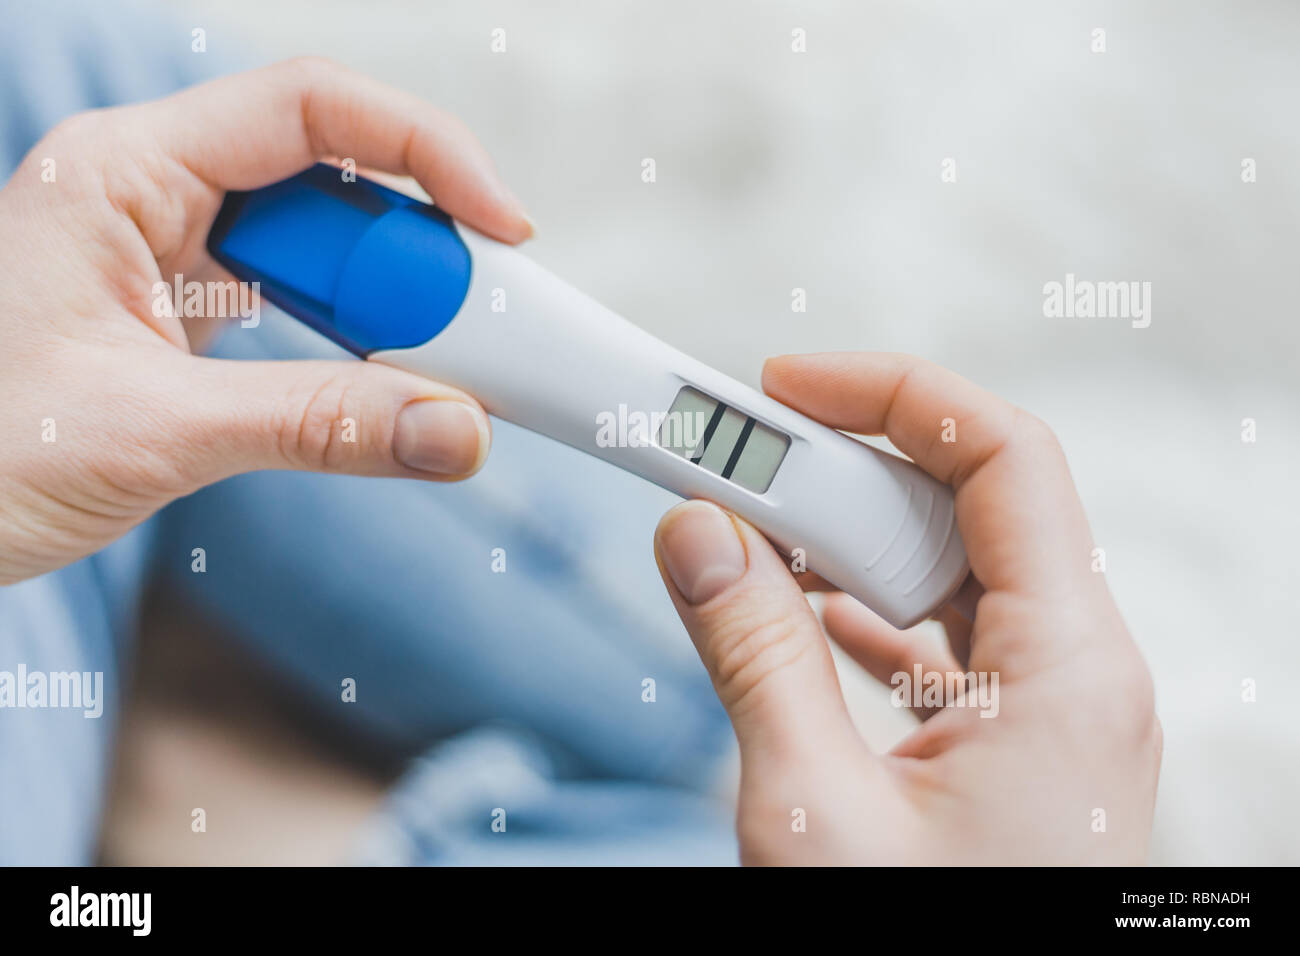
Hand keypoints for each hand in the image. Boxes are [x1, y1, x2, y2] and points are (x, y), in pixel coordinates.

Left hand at [0, 58, 531, 584]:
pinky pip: (297, 299)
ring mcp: (167, 250)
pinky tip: (381, 378)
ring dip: (388, 304)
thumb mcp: (152, 435)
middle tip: (476, 338)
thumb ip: (315, 426)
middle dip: (413, 258)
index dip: (425, 151)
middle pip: (330, 180)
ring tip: (438, 365)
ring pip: (320, 244)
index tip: (503, 227)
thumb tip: (459, 432)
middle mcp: (150, 191)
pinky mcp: (183, 310)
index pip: (309, 107)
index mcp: (122, 171)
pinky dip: (353, 340)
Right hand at [653, 352, 1161, 863]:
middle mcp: (1076, 676)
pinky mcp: (1004, 747)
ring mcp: (1045, 714)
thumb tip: (690, 532)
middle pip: (970, 505)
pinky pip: (936, 638)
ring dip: (843, 541)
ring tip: (746, 527)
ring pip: (949, 571)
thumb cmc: (919, 951)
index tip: (784, 382)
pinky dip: (858, 608)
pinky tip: (788, 603)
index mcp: (1070, 673)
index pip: (1005, 458)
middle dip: (843, 469)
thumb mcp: (813, 814)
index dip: (895, 392)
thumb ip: (750, 656)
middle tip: (731, 460)